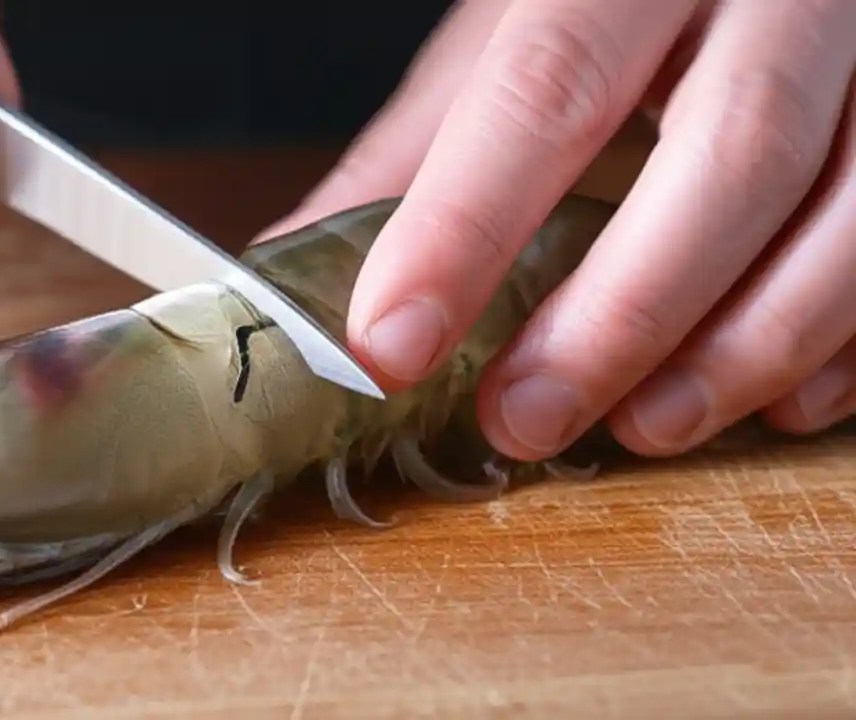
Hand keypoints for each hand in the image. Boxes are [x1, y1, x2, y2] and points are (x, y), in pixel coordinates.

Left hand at [262, 0, 855, 459]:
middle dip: (621, 314)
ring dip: (745, 348)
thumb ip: (411, 160)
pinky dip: (842, 347)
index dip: (466, 225)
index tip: (391, 343)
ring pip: (851, 213)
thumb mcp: (502, 44)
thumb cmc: (611, 4)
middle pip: (730, 151)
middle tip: (524, 419)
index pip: (547, 84)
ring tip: (642, 426)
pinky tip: (768, 400)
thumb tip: (291, 279)